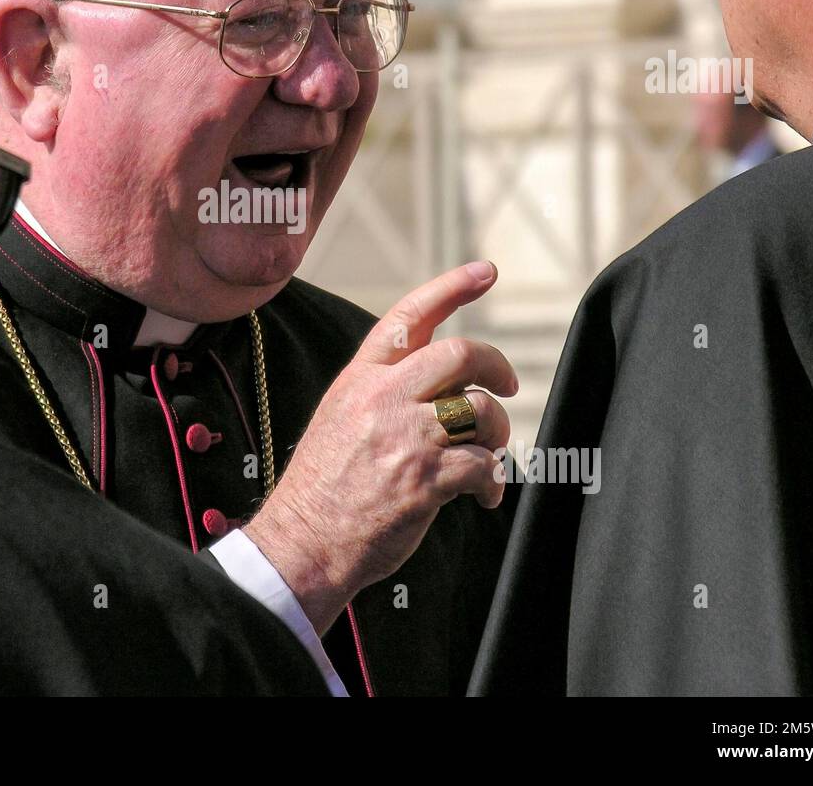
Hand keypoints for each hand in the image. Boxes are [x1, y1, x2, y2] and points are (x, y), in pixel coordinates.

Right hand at [243, 261, 514, 633]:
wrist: (303, 541)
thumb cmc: (323, 486)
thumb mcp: (341, 416)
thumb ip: (383, 389)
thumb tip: (438, 379)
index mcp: (360, 378)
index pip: (409, 317)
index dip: (452, 287)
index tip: (485, 271)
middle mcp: (382, 398)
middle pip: (460, 354)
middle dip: (496, 366)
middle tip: (509, 384)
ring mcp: (404, 437)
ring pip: (479, 409)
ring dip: (495, 433)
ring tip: (485, 456)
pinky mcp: (425, 480)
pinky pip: (482, 465)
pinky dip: (491, 481)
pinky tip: (481, 495)